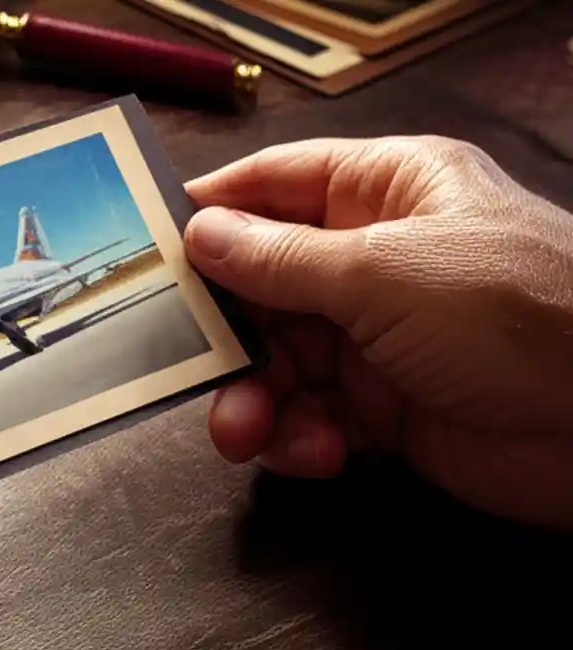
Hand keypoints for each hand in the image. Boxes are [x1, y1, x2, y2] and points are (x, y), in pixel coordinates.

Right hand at [182, 135, 572, 529]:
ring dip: (254, 399)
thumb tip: (202, 234)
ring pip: (278, 361)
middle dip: (225, 330)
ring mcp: (380, 336)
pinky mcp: (387, 409)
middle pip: (263, 285)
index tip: (150, 241)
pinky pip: (312, 416)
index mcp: (387, 192)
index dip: (214, 208)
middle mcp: (376, 258)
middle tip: (182, 362)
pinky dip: (300, 437)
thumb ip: (282, 260)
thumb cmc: (514, 315)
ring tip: (244, 431)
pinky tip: (316, 452)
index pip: (279, 183)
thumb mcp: (383, 273)